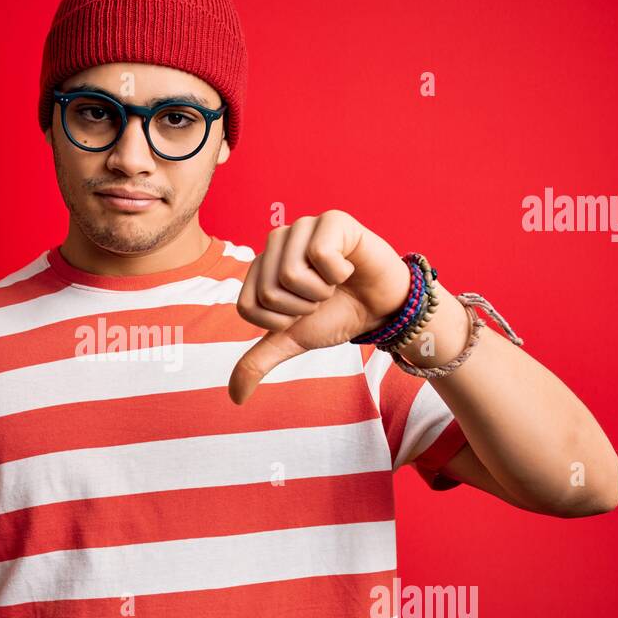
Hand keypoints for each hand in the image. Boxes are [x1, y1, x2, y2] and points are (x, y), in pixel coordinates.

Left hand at [228, 210, 412, 404]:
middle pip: (269, 292)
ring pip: (291, 274)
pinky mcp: (332, 219)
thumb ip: (260, 361)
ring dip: (320, 292)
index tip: (302, 312)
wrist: (382, 308)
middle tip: (322, 297)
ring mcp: (303, 226)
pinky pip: (321, 254)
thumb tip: (235, 397)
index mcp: (259, 267)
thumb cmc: (336, 315)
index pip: (248, 307)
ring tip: (335, 283)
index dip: (280, 322)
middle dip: (302, 308)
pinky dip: (339, 273)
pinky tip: (348, 267)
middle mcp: (276, 241)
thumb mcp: (294, 340)